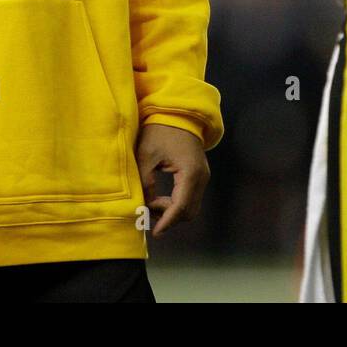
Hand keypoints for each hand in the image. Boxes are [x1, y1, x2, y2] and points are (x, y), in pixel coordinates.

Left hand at [135, 123, 208, 237]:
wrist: (177, 114)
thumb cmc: (160, 131)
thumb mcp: (146, 156)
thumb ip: (146, 183)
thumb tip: (143, 206)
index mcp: (190, 172)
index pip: (181, 207)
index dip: (167, 222)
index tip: (154, 233)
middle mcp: (202, 177)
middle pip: (189, 212)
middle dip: (169, 217)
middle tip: (148, 210)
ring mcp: (203, 176)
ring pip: (191, 207)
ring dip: (172, 212)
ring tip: (153, 202)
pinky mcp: (200, 175)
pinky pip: (191, 198)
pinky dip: (177, 204)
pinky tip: (162, 198)